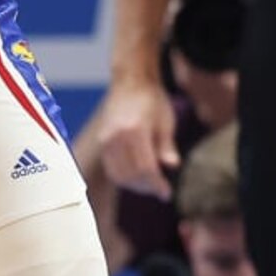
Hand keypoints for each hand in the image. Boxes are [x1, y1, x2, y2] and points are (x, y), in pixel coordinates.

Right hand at [89, 79, 181, 199]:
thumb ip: (167, 146)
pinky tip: (137, 177)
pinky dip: (124, 177)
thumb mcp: (166, 121)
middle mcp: (116, 136)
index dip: (156, 184)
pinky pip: (111, 168)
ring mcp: (106, 139)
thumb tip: (172, 166)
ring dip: (135, 185)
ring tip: (150, 185)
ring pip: (119, 174)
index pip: (145, 167)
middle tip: (160, 190)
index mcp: (135, 130)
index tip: (166, 193)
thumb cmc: (152, 100)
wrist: (130, 82)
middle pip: (131, 174)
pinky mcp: (102, 141)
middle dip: (147, 187)